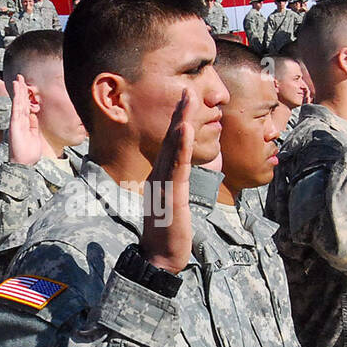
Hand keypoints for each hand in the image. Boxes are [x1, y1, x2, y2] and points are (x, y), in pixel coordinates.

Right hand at [8, 74, 41, 165]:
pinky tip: (17, 90)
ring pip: (18, 103)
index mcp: (24, 123)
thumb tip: (34, 114)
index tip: (25, 85)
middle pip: (20, 102)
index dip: (25, 95)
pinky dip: (17, 99)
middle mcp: (19, 121)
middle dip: (21, 89)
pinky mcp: (15, 124)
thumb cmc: (29, 153)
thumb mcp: (35, 136)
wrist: (23, 164)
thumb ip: (33, 125)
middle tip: (20, 77)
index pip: (25, 106)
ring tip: (18, 79)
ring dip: (18, 91)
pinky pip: (16, 109)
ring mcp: (16, 122)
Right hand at [139, 90, 192, 274]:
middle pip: (169, 139)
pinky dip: (180, 145)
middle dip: (179, 113)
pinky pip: (177, 166)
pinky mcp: (171, 193)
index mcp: (160, 178)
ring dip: (180, 121)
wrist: (159, 258)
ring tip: (188, 99)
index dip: (178, 123)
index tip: (185, 102)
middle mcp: (158, 176)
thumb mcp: (172, 205)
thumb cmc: (166, 234)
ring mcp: (163, 183)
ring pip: (172, 147)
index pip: (170, 147)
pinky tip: (185, 129)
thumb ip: (173, 189)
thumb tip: (178, 180)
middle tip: (187, 89)